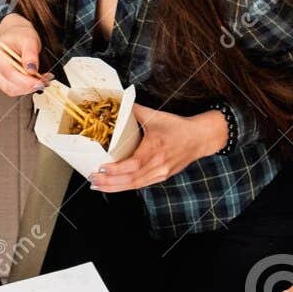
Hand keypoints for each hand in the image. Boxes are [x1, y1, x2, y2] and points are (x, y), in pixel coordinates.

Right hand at [0, 13, 50, 97]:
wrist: (15, 34)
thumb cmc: (20, 35)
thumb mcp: (30, 39)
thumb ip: (30, 54)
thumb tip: (31, 69)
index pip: (8, 72)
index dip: (25, 81)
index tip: (39, 82)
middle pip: (7, 84)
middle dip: (27, 87)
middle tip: (42, 82)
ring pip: (9, 89)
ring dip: (26, 89)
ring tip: (39, 80)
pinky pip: (10, 89)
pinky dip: (23, 88)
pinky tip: (31, 81)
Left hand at [89, 106, 227, 193]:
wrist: (199, 138)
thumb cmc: (178, 127)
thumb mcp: (156, 116)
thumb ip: (135, 110)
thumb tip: (118, 103)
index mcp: (155, 149)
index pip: (132, 164)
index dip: (115, 170)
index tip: (101, 169)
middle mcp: (158, 165)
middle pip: (130, 180)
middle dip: (109, 183)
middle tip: (93, 181)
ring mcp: (160, 174)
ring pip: (134, 185)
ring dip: (115, 188)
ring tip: (99, 186)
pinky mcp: (162, 177)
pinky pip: (141, 185)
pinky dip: (126, 187)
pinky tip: (114, 186)